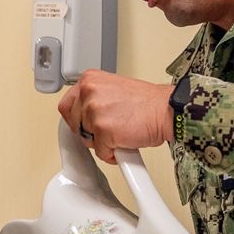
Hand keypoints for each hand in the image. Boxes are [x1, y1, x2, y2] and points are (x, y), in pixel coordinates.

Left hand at [57, 69, 174, 163]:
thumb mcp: (113, 90)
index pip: (67, 106)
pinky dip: (112, 154)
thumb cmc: (147, 103)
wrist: (166, 110)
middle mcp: (88, 92)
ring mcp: (94, 111)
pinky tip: (125, 143)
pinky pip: (101, 152)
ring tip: (119, 134)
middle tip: (107, 131)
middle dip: (89, 132)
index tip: (84, 125)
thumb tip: (83, 115)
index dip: (76, 119)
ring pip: (86, 139)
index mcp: (89, 79)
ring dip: (102, 143)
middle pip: (74, 124)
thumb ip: (95, 99)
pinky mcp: (103, 130)